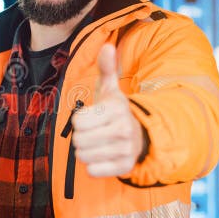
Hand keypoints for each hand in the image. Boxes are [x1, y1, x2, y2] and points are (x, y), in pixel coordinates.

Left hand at [70, 43, 143, 176]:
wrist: (141, 135)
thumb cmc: (116, 111)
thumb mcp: (110, 89)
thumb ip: (106, 68)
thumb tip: (107, 46)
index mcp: (116, 109)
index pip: (78, 121)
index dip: (79, 120)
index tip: (91, 118)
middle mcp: (123, 129)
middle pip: (78, 140)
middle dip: (81, 137)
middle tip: (93, 133)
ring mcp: (125, 150)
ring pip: (83, 156)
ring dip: (85, 151)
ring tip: (97, 144)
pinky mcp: (124, 167)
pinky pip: (92, 171)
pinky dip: (93, 166)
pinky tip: (102, 156)